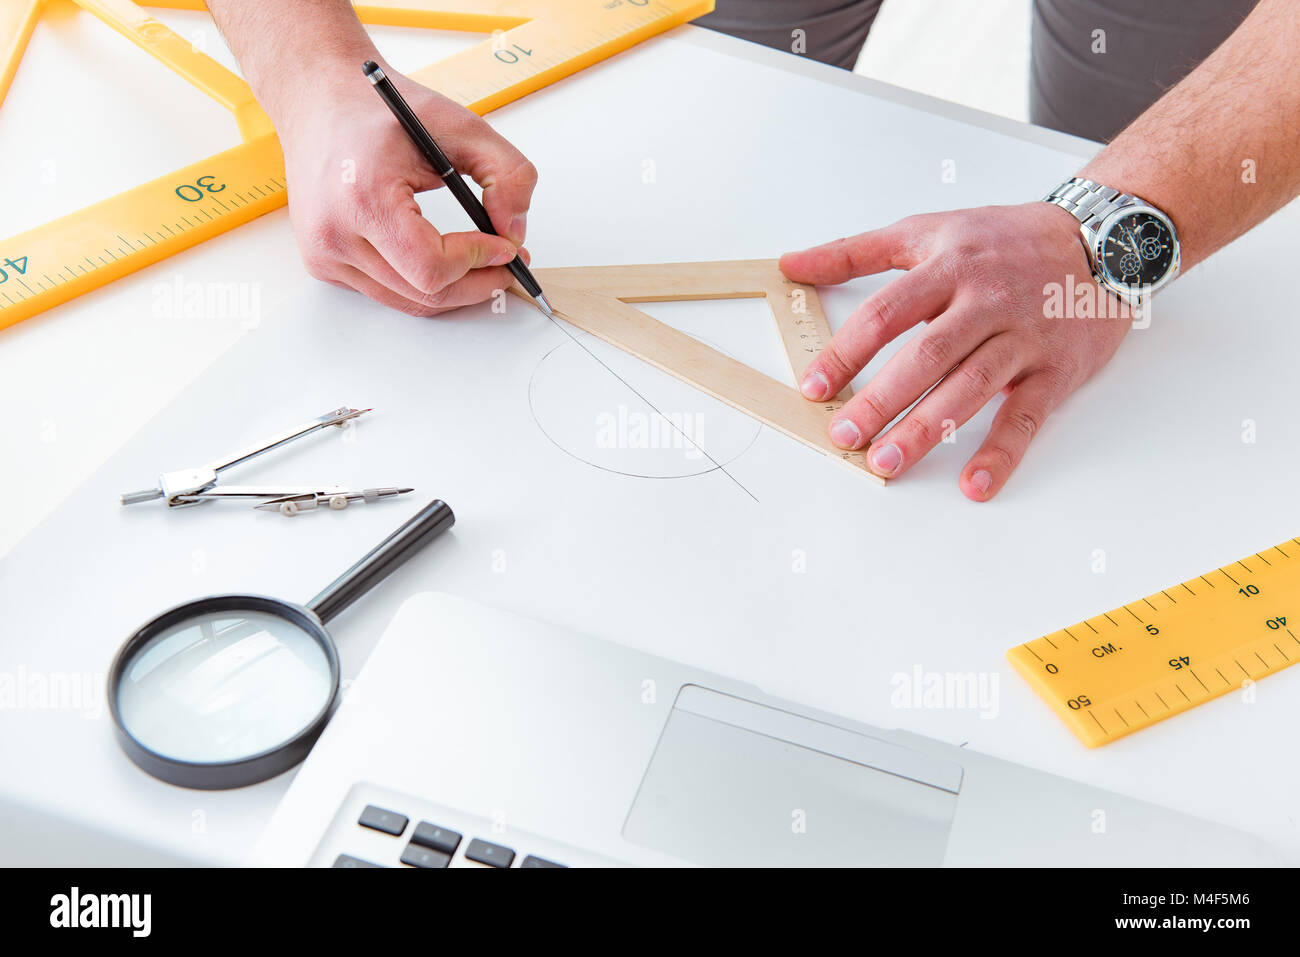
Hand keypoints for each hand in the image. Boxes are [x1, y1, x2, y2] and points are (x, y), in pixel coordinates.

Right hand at [274, 67, 537, 315]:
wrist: (318, 103)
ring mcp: (324, 255)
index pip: (431, 265)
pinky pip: (388, 294)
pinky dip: (423, 284)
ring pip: (409, 302)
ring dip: (454, 289)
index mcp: (363, 196)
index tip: (506, 248)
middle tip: (506, 266)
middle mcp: (334, 233)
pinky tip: (440, 258)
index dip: (478, 262)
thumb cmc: (382, 112)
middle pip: (424, 293)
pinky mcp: (323, 265)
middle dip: (477, 284)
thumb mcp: (461, 125)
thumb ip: (508, 174)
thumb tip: (515, 233)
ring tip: (483, 263)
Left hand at [780, 203, 1131, 499]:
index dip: (848, 352)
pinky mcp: (1056, 370)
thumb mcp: (926, 231)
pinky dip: (1002, 452)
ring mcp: (1023, 337)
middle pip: (926, 354)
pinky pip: (1026, 416)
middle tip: (845, 435)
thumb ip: (855, 252)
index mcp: (947, 267)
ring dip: (928, 429)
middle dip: (881, 399)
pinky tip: (975, 484)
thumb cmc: (1004, 241)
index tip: (816, 386)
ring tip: (888, 462)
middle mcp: (985, 301)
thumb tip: (791, 264)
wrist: (1102, 243)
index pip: (887, 314)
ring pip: (971, 387)